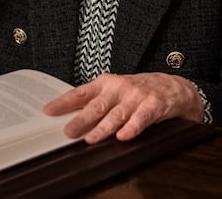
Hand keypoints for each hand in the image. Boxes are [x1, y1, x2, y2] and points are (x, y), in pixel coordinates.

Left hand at [43, 72, 203, 143]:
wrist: (173, 87)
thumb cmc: (139, 91)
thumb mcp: (115, 91)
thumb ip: (95, 103)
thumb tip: (68, 118)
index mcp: (106, 83)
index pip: (81, 93)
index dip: (64, 102)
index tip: (49, 111)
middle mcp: (120, 88)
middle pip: (97, 106)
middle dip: (82, 119)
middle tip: (69, 131)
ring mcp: (137, 96)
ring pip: (117, 114)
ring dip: (104, 127)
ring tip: (92, 138)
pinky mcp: (153, 105)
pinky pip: (141, 118)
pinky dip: (132, 127)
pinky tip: (124, 136)